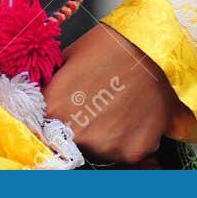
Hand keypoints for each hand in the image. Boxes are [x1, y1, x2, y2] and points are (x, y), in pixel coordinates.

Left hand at [42, 23, 188, 166]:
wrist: (152, 47)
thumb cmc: (111, 45)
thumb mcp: (71, 56)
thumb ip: (54, 84)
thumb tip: (45, 99)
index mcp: (55, 108)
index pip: (44, 130)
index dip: (55, 122)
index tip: (66, 114)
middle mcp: (77, 134)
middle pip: (74, 143)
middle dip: (81, 129)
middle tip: (97, 106)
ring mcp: (106, 147)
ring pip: (101, 151)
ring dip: (106, 137)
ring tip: (118, 108)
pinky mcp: (133, 152)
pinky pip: (126, 152)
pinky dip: (129, 139)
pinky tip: (134, 115)